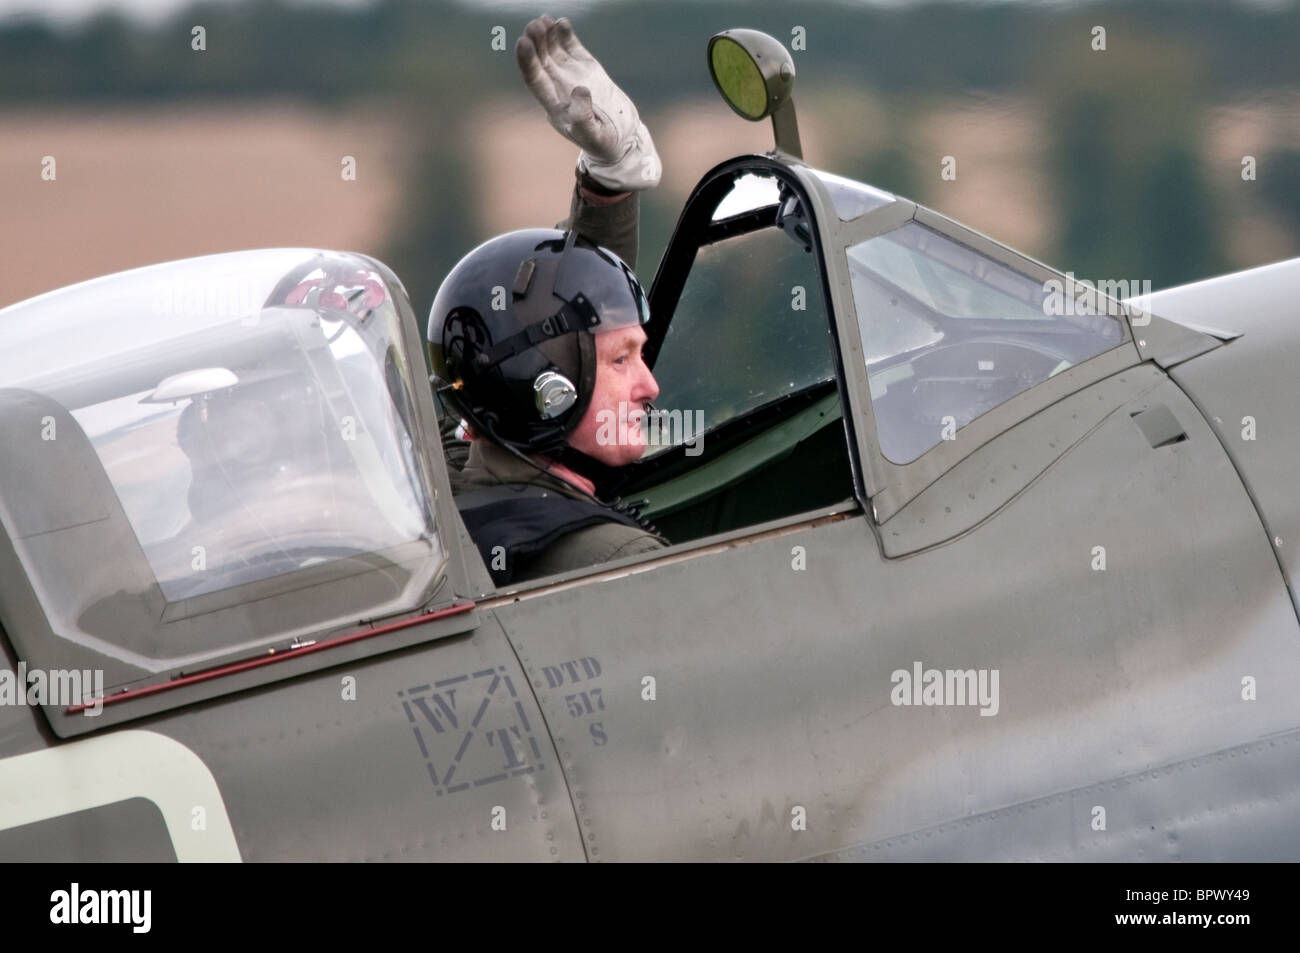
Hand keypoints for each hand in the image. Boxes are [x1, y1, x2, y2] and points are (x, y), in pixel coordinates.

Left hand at [516, 15, 660, 191]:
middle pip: (540, 62)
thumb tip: (580, 89)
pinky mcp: (587, 69)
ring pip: (553, 52)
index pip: (534, 81)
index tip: (524, 43)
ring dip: (547, 36)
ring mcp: (572, 76)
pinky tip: (561, 23)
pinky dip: (565, 36)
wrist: (622, 138)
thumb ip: (584, 117)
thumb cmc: (605, 143)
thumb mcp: (595, 136)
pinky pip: (572, 49)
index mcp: (554, 106)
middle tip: (534, 25)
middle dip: (536, 43)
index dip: (527, 62)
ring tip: (544, 19)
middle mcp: (558, 88)